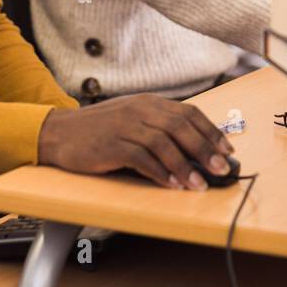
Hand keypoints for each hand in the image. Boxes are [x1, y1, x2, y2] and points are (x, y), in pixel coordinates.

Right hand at [37, 94, 234, 189]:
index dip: (211, 131)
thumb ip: (159, 127)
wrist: (59, 132)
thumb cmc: (100, 129)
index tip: (226, 149)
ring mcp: (125, 126)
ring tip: (198, 184)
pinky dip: (160, 172)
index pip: (188, 112)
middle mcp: (140, 110)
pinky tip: (171, 184)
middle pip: (181, 127)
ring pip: (164, 143)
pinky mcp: (112, 144)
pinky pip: (142, 158)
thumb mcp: (132, 118)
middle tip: (221, 168)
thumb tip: (194, 148)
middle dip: (205, 149)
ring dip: (185, 166)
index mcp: (149, 102)